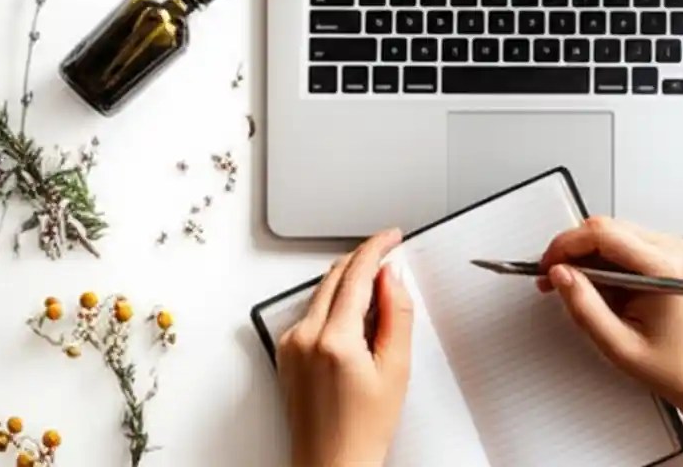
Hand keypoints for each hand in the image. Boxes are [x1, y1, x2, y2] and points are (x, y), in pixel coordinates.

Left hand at [279, 229, 413, 466]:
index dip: (376, 248)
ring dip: (350, 282)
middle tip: (389, 256)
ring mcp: (290, 345)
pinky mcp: (286, 353)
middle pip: (334, 277)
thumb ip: (396, 316)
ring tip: (380, 298)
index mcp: (333, 340)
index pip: (356, 275)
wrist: (330, 465)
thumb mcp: (395, 370)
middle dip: (363, 260)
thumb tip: (391, 278)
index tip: (391, 237)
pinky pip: (312, 313)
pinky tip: (357, 319)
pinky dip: (335, 305)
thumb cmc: (362, 431)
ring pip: (322, 292)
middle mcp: (303, 337)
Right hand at [538, 218, 682, 409]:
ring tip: (570, 286)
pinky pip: (621, 244)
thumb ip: (585, 307)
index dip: (566, 245)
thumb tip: (559, 274)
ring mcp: (670, 249)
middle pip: (604, 228)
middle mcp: (671, 249)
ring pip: (610, 233)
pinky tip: (592, 287)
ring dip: (584, 256)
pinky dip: (599, 261)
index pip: (603, 234)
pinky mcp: (664, 255)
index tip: (547, 265)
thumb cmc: (672, 364)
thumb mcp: (618, 344)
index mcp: (664, 268)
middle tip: (552, 278)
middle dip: (571, 250)